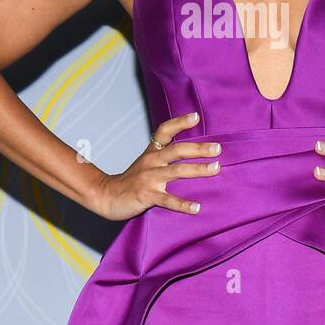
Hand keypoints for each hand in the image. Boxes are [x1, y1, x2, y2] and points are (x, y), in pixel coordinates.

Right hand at [91, 111, 220, 220]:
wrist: (106, 196)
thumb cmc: (132, 180)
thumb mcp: (147, 162)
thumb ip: (165, 155)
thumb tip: (194, 151)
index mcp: (152, 152)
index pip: (164, 131)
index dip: (179, 122)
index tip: (196, 117)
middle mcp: (151, 162)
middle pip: (177, 150)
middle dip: (198, 148)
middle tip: (217, 148)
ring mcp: (148, 178)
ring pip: (176, 171)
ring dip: (198, 169)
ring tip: (216, 168)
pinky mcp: (146, 195)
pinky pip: (167, 200)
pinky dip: (182, 204)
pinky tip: (197, 208)